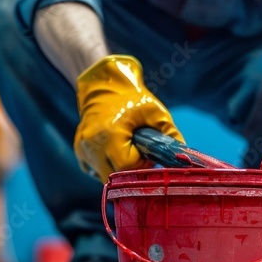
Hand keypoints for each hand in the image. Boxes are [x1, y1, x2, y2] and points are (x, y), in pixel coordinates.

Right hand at [74, 55, 183, 181]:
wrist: (104, 85)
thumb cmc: (132, 98)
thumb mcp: (155, 112)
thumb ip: (169, 134)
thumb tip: (182, 157)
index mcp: (110, 135)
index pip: (127, 167)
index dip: (141, 164)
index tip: (147, 153)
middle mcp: (92, 145)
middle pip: (115, 177)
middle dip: (131, 170)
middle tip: (139, 155)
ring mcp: (83, 149)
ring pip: (105, 176)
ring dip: (119, 169)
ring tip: (126, 150)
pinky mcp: (79, 151)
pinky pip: (95, 171)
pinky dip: (107, 166)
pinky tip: (114, 152)